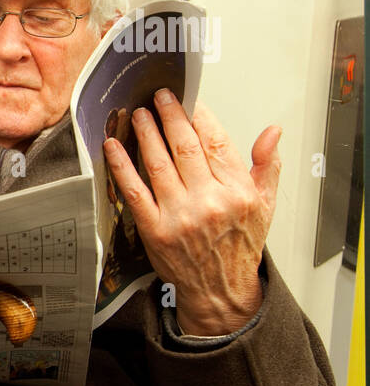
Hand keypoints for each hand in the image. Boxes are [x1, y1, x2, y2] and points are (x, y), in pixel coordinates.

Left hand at [103, 90, 279, 335]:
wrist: (219, 288)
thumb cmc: (239, 245)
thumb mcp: (264, 206)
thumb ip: (267, 166)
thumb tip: (272, 132)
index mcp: (237, 192)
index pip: (217, 143)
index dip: (201, 117)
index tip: (191, 100)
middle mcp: (209, 201)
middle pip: (185, 147)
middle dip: (170, 116)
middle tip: (160, 96)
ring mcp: (179, 215)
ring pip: (158, 163)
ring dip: (146, 134)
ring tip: (139, 113)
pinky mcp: (154, 228)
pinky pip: (134, 190)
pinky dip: (122, 165)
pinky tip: (114, 146)